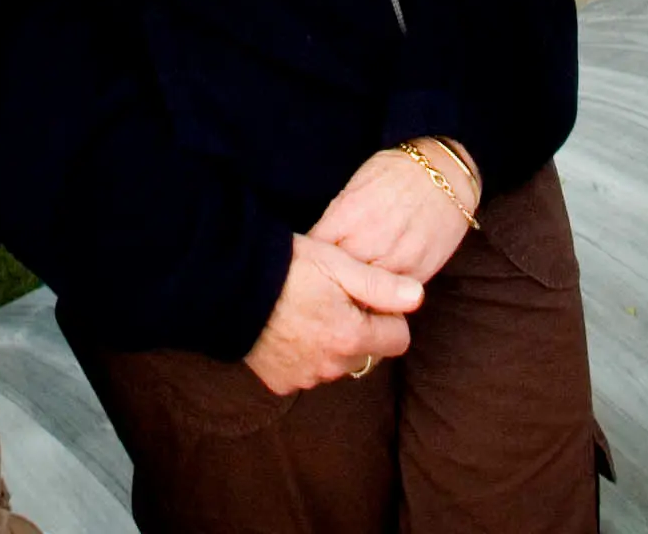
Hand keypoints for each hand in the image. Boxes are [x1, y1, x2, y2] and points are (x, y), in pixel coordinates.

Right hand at [243, 232, 418, 394]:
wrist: (228, 285)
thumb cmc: (287, 267)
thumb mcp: (338, 264)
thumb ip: (381, 285)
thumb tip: (418, 298)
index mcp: (352, 337)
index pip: (399, 339)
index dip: (388, 315)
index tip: (365, 296)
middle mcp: (332, 366)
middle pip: (369, 353)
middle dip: (362, 331)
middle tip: (335, 298)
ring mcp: (305, 378)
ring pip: (339, 364)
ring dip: (333, 344)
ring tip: (310, 309)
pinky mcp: (281, 382)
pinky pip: (308, 372)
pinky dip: (306, 355)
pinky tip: (291, 328)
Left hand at [307, 142, 474, 287]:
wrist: (445, 173)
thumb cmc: (397, 173)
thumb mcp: (356, 186)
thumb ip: (337, 218)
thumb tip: (318, 244)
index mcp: (348, 214)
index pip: (316, 250)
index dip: (311, 259)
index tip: (310, 264)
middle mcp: (369, 240)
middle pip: (338, 277)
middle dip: (331, 281)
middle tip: (326, 285)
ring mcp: (394, 259)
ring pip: (365, 293)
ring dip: (357, 294)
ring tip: (350, 293)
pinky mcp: (417, 273)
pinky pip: (391, 296)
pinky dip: (383, 296)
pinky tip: (377, 291)